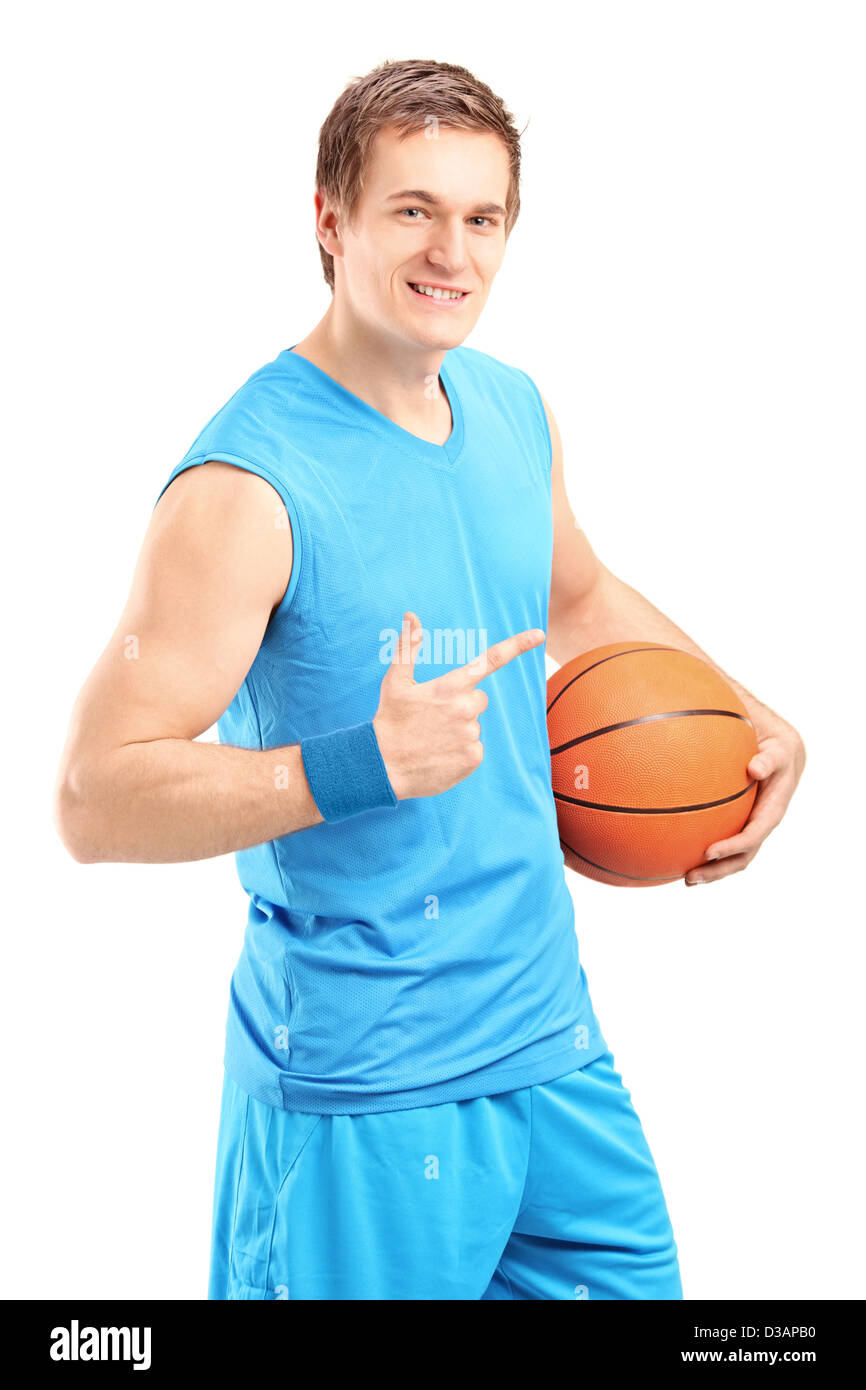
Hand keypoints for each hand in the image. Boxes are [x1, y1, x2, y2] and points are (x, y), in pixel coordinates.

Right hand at [373, 611, 545, 800]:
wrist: (382, 766)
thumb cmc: (389, 720)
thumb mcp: (396, 681)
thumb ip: (409, 646)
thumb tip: (411, 615)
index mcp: (451, 686)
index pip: (490, 660)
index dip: (517, 645)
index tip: (539, 635)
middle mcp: (466, 708)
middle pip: (478, 699)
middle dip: (462, 705)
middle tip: (434, 717)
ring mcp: (471, 734)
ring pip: (474, 725)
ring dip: (458, 730)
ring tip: (432, 738)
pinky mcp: (473, 758)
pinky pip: (474, 748)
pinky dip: (460, 751)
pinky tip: (439, 754)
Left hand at [685, 713, 806, 885]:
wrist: (783, 756)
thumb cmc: (778, 752)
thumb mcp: (778, 752)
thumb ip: (768, 760)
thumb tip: (754, 768)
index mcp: (772, 812)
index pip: (752, 836)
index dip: (732, 847)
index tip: (708, 852)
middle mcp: (761, 826)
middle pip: (741, 858)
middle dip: (717, 871)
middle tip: (689, 878)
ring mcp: (751, 829)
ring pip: (732, 858)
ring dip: (710, 872)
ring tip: (684, 879)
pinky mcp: (740, 826)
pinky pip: (724, 843)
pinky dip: (705, 855)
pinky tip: (681, 855)